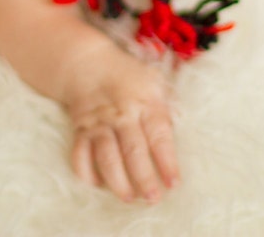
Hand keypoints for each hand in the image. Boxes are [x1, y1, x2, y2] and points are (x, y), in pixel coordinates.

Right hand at [62, 50, 178, 202]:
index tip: (173, 184)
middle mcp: (122, 114)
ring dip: (116, 180)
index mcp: (146, 103)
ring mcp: (99, 123)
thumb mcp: (155, 82)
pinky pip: (79, 155)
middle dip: (143, 177)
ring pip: (106, 155)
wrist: (88, 64)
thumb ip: (169, 106)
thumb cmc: (129, 77)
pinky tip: (97, 185)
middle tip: (152, 199)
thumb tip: (184, 128)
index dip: (167, 162)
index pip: (159, 136)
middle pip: (133, 150)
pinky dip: (86, 173)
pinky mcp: (80, 130)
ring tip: (128, 198)